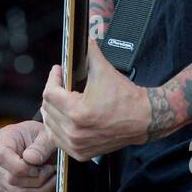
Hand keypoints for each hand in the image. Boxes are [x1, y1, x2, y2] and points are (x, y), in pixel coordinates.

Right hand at [0, 120, 55, 191]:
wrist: (37, 144)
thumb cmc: (38, 136)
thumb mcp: (44, 134)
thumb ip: (40, 145)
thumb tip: (31, 159)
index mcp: (0, 145)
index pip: (3, 158)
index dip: (25, 166)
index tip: (42, 163)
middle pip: (14, 180)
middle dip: (39, 177)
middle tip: (52, 169)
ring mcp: (0, 181)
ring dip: (44, 189)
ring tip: (54, 177)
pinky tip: (51, 186)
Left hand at [41, 37, 148, 161]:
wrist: (144, 119)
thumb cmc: (126, 98)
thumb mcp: (105, 70)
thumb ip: (90, 52)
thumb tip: (83, 38)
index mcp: (78, 112)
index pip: (49, 93)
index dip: (53, 78)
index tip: (59, 71)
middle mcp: (75, 131)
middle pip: (47, 108)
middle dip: (53, 92)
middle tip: (61, 83)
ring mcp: (77, 144)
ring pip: (49, 124)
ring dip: (52, 110)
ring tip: (61, 99)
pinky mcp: (80, 153)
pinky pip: (57, 139)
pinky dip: (57, 128)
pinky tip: (63, 117)